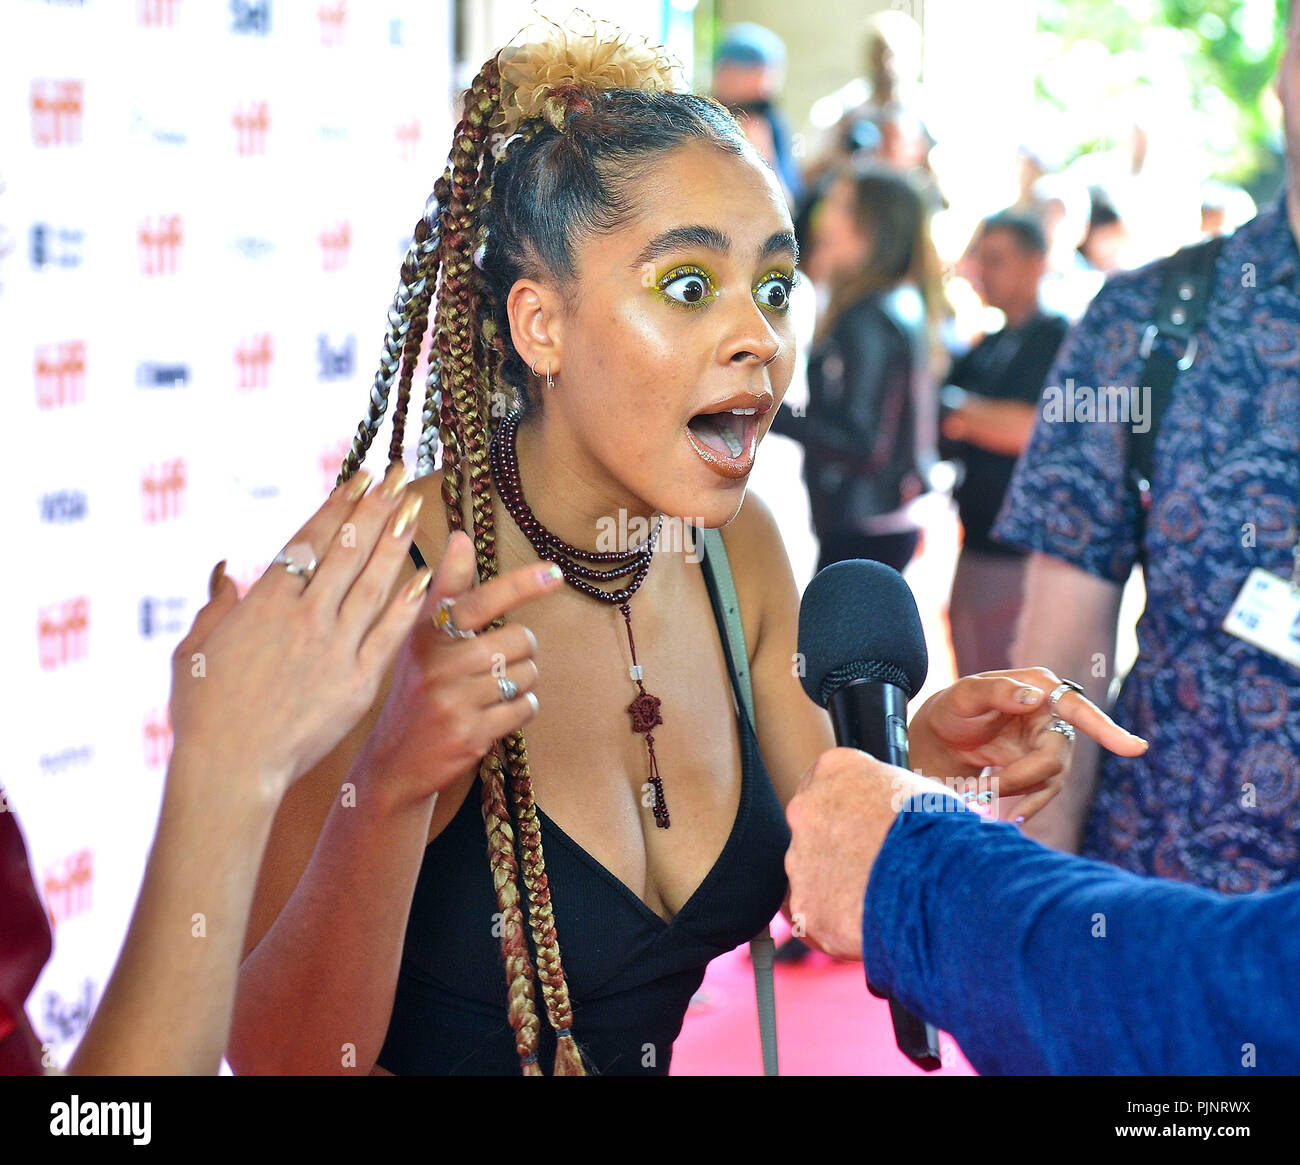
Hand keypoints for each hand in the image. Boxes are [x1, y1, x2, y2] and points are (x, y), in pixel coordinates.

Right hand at [168, 464, 434, 802]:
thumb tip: (226, 571)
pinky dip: (408, 603)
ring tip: (415, 507)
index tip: (360, 476)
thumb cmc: (204, 714)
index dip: (338, 505)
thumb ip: (216, 607)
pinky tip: (428, 575)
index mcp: (264, 603)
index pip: (310, 540)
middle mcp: (304, 616)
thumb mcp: (195, 651)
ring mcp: (334, 648)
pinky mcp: (357, 682)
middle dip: (375, 507)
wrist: (230, 769)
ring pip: (373, 582)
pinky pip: (388, 633)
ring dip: (396, 541)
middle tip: (400, 474)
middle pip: (348, 550)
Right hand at [356, 530, 564, 806]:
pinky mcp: (472, 733)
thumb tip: (461, 537)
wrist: (394, 763)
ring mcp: (454, 700)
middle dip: (520, 652)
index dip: (520, 584)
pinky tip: (493, 716)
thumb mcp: (420, 639)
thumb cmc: (416, 691)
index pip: (480, 600)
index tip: (555, 573)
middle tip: (495, 665)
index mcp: (426, 634)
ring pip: (526, 675)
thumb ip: (446, 590)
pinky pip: (525, 708)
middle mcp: (438, 664)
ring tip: (487, 693)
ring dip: (519, 682)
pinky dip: (519, 710)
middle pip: (519, 640)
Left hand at [786, 748, 953, 959]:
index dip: (846, 812)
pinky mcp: (803, 906)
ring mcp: (799, 859)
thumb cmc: (943, 834)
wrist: (941, 882)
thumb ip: (884, 798)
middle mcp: (805, 808)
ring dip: (836, 889)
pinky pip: (811, 918)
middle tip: (873, 870)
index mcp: (835, 769)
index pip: (825, 785)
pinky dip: (834, 926)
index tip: (862, 830)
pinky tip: (866, 925)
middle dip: (837, 851)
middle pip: (812, 831)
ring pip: (810, 876)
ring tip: (879, 901)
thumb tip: (889, 814)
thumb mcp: (916, 792)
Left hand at [907, 668, 1147, 821]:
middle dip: (1018, 777)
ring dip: (1014, 792)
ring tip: (973, 795)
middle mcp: (1053, 715)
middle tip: (980, 789)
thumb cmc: (953, 708)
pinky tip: (1005, 815)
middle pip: (1055, 757)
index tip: (1135, 749)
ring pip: (1049, 779)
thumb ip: (995, 691)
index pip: (1077, 708)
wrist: (941, 737)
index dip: (1106, 729)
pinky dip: (1024, 805)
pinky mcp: (1042, 770)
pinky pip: (1043, 793)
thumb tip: (1034, 696)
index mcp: (1040, 687)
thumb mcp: (963, 695)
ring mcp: (1050, 744)